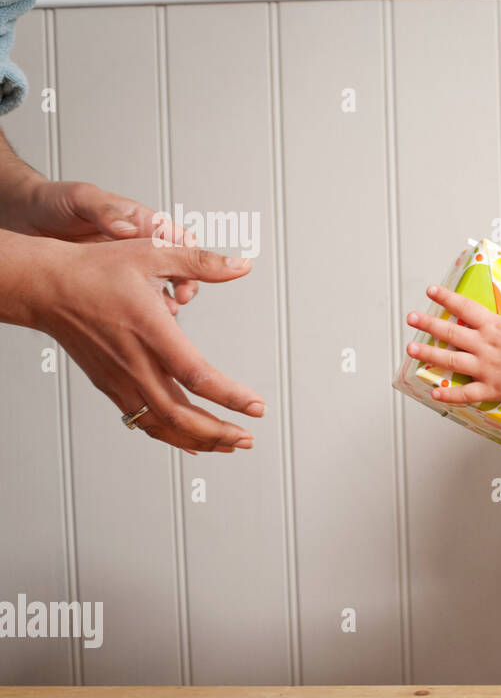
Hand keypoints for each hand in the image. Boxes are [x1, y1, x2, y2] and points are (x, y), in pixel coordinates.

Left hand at [5, 178, 200, 315]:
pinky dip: (144, 314)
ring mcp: (126, 268)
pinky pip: (136, 303)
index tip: (186, 270)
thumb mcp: (80, 199)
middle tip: (180, 296)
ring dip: (166, 302)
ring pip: (159, 288)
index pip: (177, 239)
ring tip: (165, 313)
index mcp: (138, 221)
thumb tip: (128, 230)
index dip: (189, 255)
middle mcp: (138, 246)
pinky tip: (142, 321)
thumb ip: (106, 212)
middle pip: (177, 267)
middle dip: (184, 284)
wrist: (23, 220)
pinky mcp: (112, 286)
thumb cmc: (53, 202)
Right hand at [30, 237, 266, 453]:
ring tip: (229, 444)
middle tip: (248, 438)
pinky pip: (142, 420)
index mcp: (151, 332)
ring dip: (198, 440)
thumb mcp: (153, 253)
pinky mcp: (110, 385)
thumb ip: (202, 262)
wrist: (46, 286)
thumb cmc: (95, 270)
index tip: (257, 407)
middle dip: (218, 432)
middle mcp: (134, 362)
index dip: (230, 396)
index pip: (196, 375)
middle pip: (179, 414)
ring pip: (161, 424)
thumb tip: (242, 265)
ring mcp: (119, 378)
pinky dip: (170, 435)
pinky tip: (190, 440)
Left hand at [404, 261, 500, 403]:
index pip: (465, 308)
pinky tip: (435, 392)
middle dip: (428, 324)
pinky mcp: (492, 389)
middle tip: (411, 318)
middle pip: (451, 333)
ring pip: (452, 361)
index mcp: (495, 326)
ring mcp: (487, 369)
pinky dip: (450, 394)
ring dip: (429, 355)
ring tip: (411, 349)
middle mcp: (486, 347)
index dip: (446, 298)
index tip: (431, 291)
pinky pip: (466, 393)